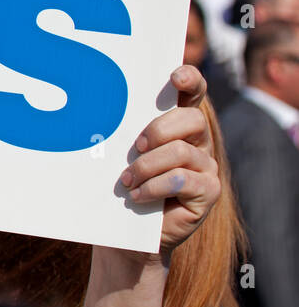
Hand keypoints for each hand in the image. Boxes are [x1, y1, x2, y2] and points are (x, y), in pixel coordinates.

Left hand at [117, 65, 219, 259]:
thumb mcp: (122, 155)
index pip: (193, 92)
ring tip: (128, 181)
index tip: (175, 76)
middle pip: (191, 118)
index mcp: (178, 124)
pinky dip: (154, 187)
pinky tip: (138, 196)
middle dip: (158, 130)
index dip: (190, 80)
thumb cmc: (125, 185)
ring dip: (146, 166)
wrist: (132, 230)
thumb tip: (97, 110)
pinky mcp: (209, 191)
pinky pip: (182, 180)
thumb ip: (124, 132)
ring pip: (180, 152)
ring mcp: (207, 166)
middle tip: (134, 148)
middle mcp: (198, 141)